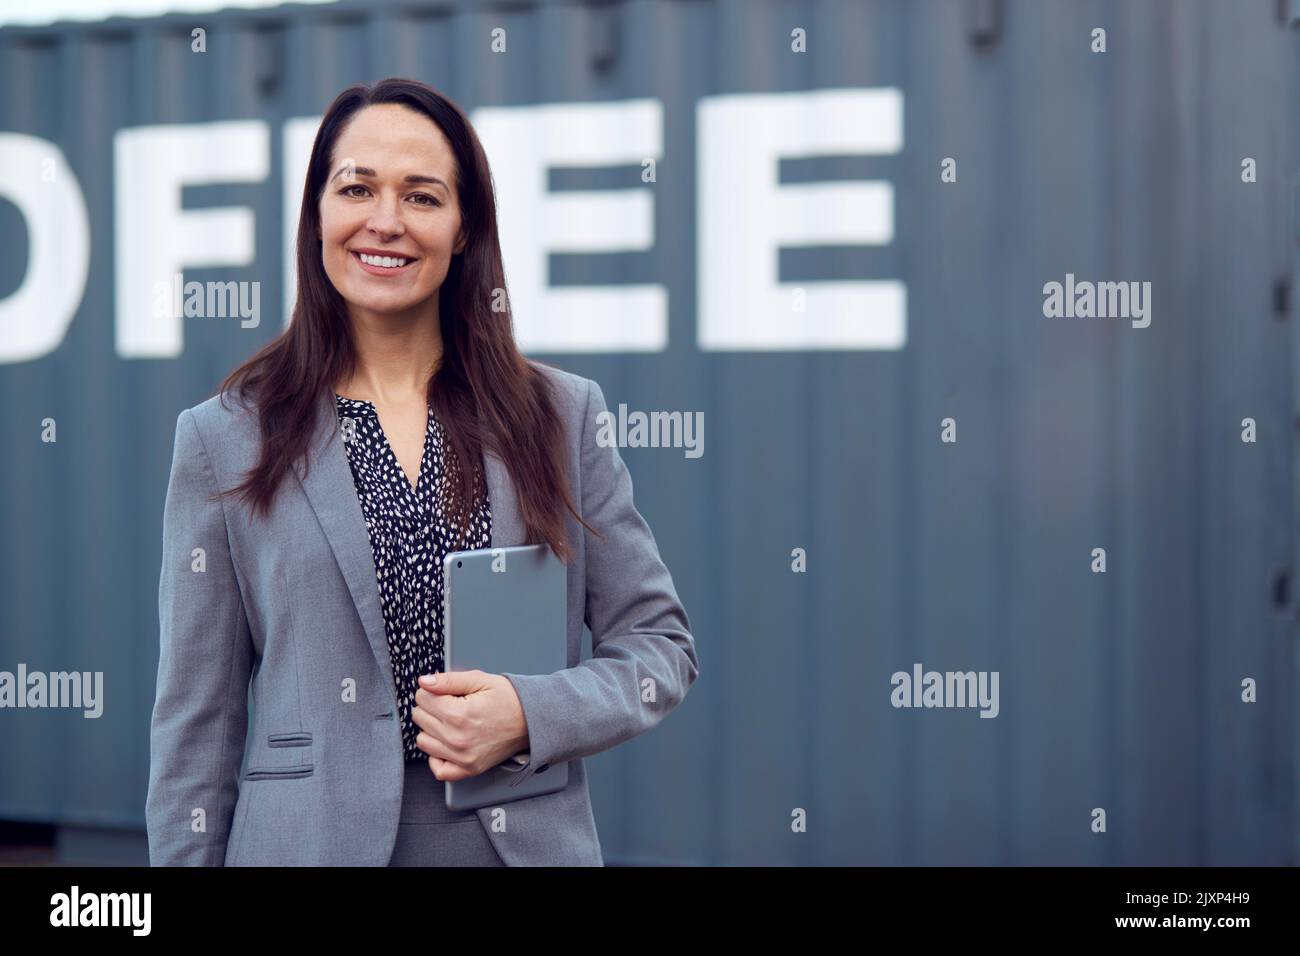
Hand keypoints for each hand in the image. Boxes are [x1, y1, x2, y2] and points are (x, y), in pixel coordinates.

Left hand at [411, 670, 529, 781]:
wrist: (531, 720)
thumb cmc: (508, 699)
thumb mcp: (480, 680)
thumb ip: (448, 680)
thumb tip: (423, 682)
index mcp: (459, 714)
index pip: (422, 698)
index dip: (432, 690)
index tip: (445, 691)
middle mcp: (457, 739)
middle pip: (420, 718)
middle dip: (431, 706)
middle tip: (451, 703)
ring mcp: (462, 758)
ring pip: (423, 741)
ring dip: (431, 729)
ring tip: (450, 721)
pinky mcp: (468, 769)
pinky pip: (438, 770)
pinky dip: (437, 757)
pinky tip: (446, 743)